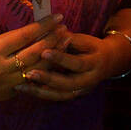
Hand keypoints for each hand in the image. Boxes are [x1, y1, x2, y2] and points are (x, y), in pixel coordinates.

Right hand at [0, 13, 70, 103]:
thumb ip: (9, 41)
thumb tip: (35, 33)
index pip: (25, 36)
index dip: (44, 26)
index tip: (57, 17)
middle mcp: (1, 69)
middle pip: (35, 52)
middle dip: (53, 39)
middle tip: (65, 29)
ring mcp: (6, 85)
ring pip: (38, 69)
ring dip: (54, 55)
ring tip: (65, 43)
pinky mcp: (9, 95)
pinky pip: (31, 82)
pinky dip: (44, 71)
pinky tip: (54, 62)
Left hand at [14, 31, 128, 101]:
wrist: (108, 62)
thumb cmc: (91, 47)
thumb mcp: (84, 40)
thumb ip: (68, 39)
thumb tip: (50, 32)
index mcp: (94, 64)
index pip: (77, 63)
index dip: (61, 58)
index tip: (43, 52)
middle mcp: (89, 80)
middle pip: (68, 84)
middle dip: (48, 79)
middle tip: (29, 73)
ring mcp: (82, 90)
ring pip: (60, 95)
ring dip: (40, 91)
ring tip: (21, 86)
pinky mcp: (73, 95)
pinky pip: (56, 97)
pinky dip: (41, 94)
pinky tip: (26, 90)